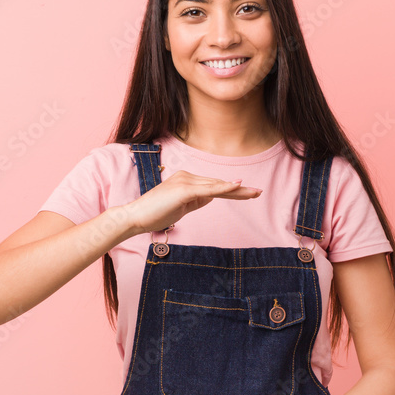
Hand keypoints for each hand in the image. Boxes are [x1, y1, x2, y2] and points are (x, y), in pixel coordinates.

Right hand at [125, 170, 261, 234]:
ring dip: (236, 190)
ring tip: (254, 193)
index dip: (232, 190)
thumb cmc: (155, 214)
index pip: (214, 186)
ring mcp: (185, 181)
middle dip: (239, 190)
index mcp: (187, 181)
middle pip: (218, 184)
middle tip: (258, 192)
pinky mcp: (183, 189)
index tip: (248, 193)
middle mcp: (187, 176)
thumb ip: (196, 201)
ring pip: (216, 186)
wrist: (135, 217)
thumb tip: (212, 197)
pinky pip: (208, 189)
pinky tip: (236, 186)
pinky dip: (223, 188)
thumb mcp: (181, 208)